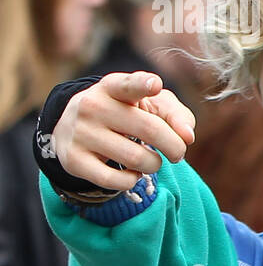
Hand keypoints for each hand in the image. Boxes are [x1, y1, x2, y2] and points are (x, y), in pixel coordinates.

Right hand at [52, 72, 195, 191]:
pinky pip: (116, 180)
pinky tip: (132, 173)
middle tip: (177, 153)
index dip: (144, 84)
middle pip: (150, 129)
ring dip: (154, 165)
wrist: (73, 128)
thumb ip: (176, 114)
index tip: (155, 84)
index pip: (129, 84)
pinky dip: (132, 181)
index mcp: (113, 87)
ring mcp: (81, 133)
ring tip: (151, 160)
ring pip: (136, 158)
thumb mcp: (151, 104)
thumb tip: (188, 137)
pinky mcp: (74, 160)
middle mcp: (93, 106)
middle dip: (174, 146)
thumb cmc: (126, 113)